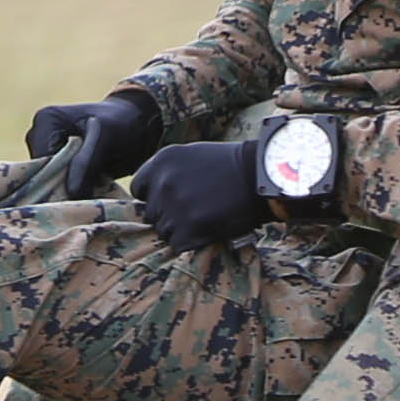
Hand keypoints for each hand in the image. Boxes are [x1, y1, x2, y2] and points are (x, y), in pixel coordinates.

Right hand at [27, 90, 168, 183]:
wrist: (137, 127)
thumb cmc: (122, 123)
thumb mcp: (106, 137)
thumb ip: (87, 162)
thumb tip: (71, 193)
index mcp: (46, 120)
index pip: (40, 161)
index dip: (57, 180)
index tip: (79, 194)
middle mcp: (38, 136)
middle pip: (39, 173)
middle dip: (60, 188)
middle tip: (85, 198)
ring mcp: (46, 152)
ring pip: (47, 183)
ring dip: (66, 193)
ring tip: (89, 196)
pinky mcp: (56, 165)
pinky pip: (57, 185)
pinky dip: (71, 193)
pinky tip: (88, 195)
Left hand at [135, 134, 264, 250]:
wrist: (260, 176)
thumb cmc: (232, 166)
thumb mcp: (193, 156)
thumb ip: (168, 172)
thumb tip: (152, 194)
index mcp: (162, 161)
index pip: (139, 189)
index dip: (154, 197)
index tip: (172, 200)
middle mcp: (163, 182)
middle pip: (151, 213)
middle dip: (169, 215)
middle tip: (194, 212)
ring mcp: (174, 205)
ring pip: (164, 231)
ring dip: (180, 231)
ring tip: (204, 221)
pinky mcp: (188, 227)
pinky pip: (177, 244)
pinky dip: (191, 243)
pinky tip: (208, 231)